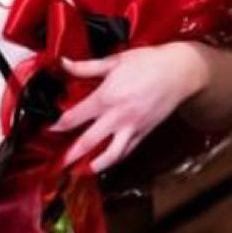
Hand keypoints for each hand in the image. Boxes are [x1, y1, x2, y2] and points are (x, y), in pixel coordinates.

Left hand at [53, 43, 207, 173]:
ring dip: (94, 165)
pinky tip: (107, 161)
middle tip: (59, 163)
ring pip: (110, 154)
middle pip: (88, 142)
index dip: (59, 125)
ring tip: (83, 171)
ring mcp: (132, 127)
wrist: (180, 72)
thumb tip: (65, 64)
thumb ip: (87, 67)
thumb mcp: (115, 61)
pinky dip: (115, 158)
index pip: (75, 117)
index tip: (51, 129)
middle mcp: (117, 116)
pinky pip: (127, 151)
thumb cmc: (149, 63)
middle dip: (71, 154)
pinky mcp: (144, 132)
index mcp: (106, 97)